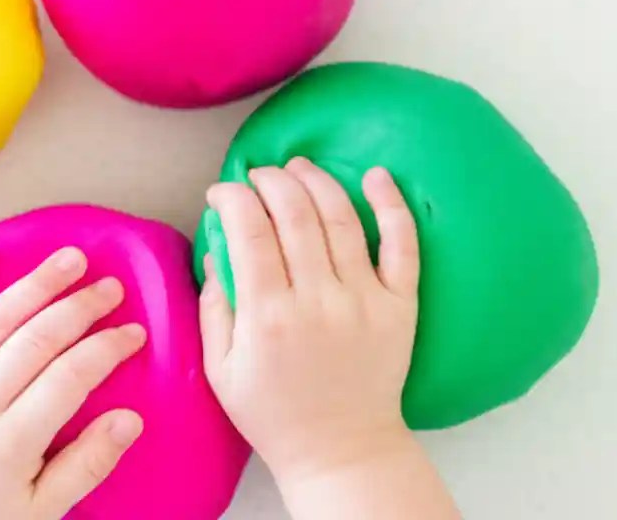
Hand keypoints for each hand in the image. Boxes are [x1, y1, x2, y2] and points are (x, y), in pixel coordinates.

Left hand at [0, 241, 147, 519]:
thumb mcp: (38, 512)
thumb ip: (85, 465)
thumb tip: (129, 421)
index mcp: (8, 445)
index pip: (70, 379)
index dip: (107, 349)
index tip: (133, 333)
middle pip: (36, 340)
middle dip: (81, 308)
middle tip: (112, 289)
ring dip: (37, 284)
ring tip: (70, 260)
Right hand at [199, 159, 418, 483]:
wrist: (342, 450)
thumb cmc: (274, 413)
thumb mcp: (221, 368)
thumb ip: (214, 307)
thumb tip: (216, 249)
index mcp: (268, 317)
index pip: (249, 231)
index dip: (233, 197)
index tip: (222, 192)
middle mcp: (319, 301)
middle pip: (295, 213)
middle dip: (270, 180)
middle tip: (257, 175)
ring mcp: (365, 300)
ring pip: (341, 218)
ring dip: (316, 180)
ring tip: (297, 166)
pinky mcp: (400, 305)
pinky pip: (402, 246)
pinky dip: (391, 205)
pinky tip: (375, 175)